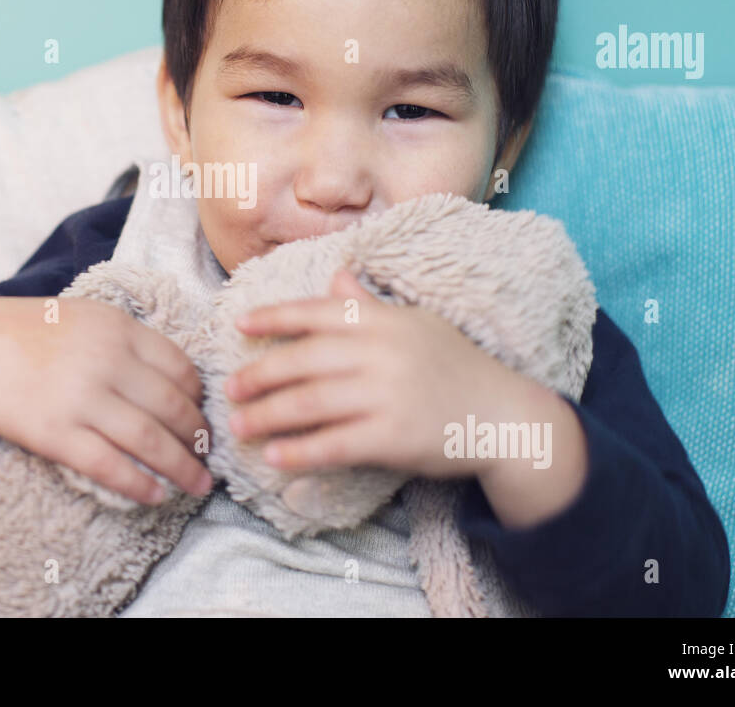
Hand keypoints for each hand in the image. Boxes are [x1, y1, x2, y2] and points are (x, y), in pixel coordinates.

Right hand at [0, 295, 214, 505]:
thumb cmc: (36, 334)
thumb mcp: (91, 318)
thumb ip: (132, 343)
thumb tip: (179, 381)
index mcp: (120, 330)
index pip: (181, 368)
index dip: (200, 399)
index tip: (204, 418)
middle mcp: (107, 362)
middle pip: (173, 407)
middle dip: (199, 438)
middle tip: (211, 456)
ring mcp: (81, 399)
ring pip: (150, 440)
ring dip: (183, 467)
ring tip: (199, 484)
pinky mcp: (56, 434)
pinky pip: (110, 465)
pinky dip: (139, 484)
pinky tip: (156, 495)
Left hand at [224, 267, 534, 480]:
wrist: (505, 416)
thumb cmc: (456, 366)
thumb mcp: (415, 324)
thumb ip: (369, 304)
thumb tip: (334, 276)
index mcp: (383, 321)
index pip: (318, 312)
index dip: (274, 317)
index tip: (239, 324)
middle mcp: (381, 353)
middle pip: (303, 361)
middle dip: (260, 375)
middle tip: (229, 389)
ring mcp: (386, 395)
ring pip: (310, 404)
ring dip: (268, 416)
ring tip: (239, 425)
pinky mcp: (393, 437)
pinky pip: (334, 444)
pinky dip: (300, 452)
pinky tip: (275, 457)